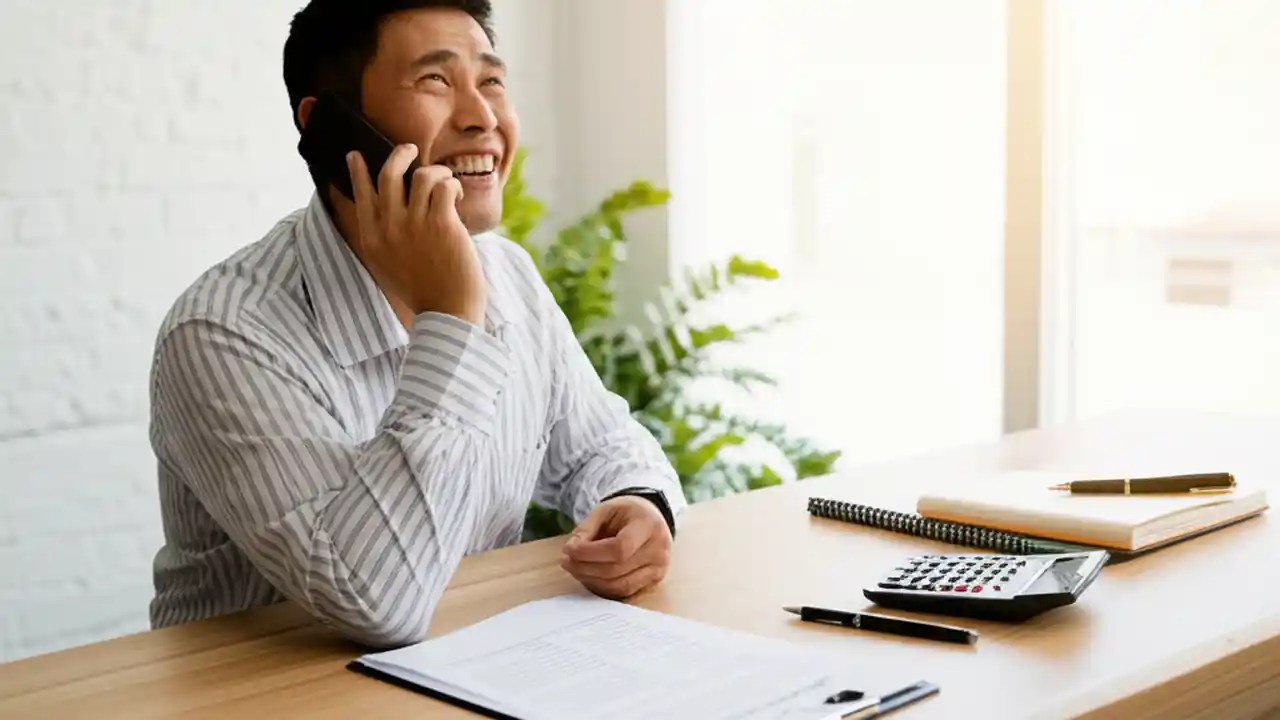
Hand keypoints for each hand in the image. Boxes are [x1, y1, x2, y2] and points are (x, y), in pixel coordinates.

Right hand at [346, 146, 486, 325]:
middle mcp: (388, 228)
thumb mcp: (389, 267)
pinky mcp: (441, 224)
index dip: (358, 172)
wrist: (448, 313)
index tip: (355, 155)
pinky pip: (444, 186)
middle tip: (410, 149)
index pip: (361, 195)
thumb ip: (384, 240)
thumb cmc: (425, 292)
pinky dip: (452, 185)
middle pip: (388, 174)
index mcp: (372, 239)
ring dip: (436, 172)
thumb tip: (386, 212)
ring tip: (445, 182)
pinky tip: (456, 197)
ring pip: (421, 175)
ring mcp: (414, 224)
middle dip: (399, 155)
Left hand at [560, 496, 672, 598]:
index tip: (569, 550)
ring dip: (591, 580)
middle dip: (586, 568)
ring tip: (574, 569)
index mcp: (648, 525)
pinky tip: (589, 576)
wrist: (650, 517)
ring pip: (620, 584)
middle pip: (617, 569)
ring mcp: (659, 567)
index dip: (591, 553)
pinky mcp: (655, 580)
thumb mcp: (604, 510)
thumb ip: (586, 529)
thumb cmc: (626, 512)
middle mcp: (659, 549)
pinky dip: (603, 587)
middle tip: (566, 561)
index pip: (620, 548)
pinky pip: (625, 591)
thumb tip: (570, 551)